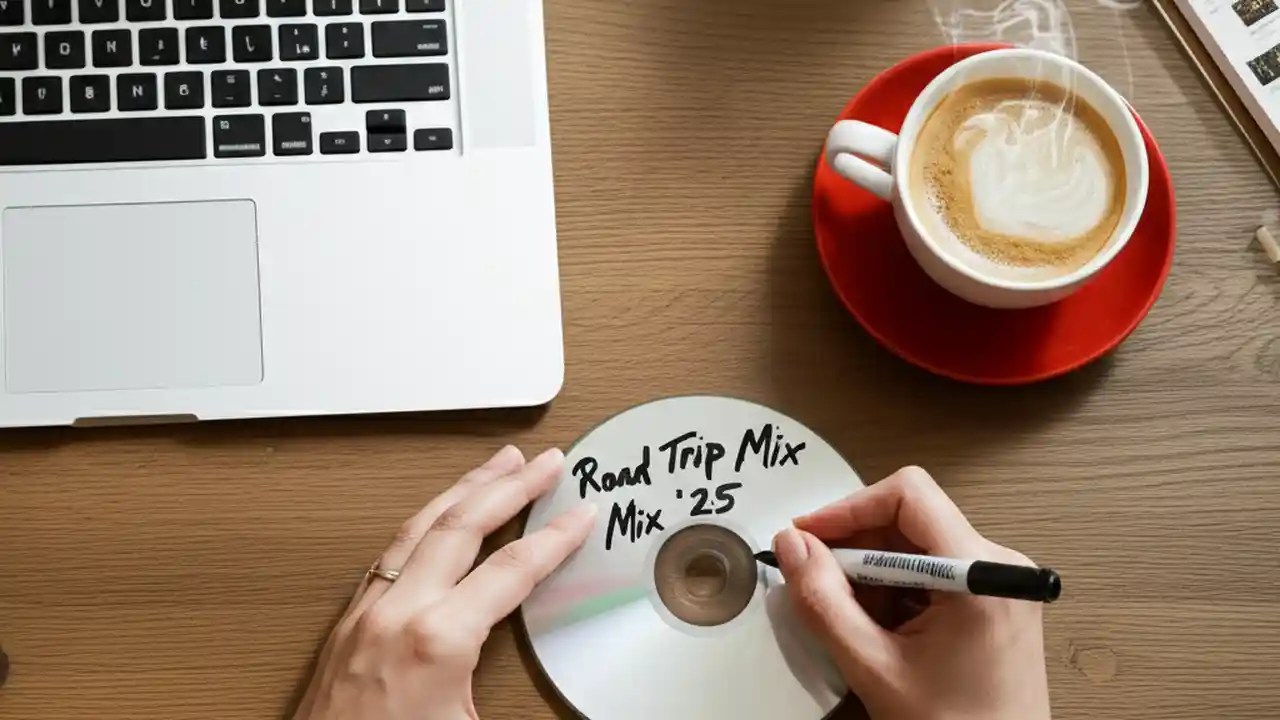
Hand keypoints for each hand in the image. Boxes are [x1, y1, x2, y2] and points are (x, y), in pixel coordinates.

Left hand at [293, 446, 596, 719]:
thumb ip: (527, 707)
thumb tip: (572, 711)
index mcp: (438, 639)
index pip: (513, 568)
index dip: (555, 536)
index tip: (581, 512)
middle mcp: (398, 612)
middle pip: (464, 525)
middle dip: (511, 485)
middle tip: (545, 461)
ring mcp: (367, 612)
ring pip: (420, 525)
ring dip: (464, 489)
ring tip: (496, 466)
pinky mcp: (348, 623)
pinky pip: (392, 550)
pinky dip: (426, 519)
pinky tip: (438, 515)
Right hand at [773, 466, 1050, 719]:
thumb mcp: (874, 667)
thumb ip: (825, 602)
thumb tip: (793, 546)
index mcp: (981, 574)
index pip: (908, 495)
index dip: (849, 508)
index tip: (809, 534)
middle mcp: (999, 566)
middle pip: (909, 518)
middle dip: (855, 549)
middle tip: (818, 584)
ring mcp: (998, 582)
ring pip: (915, 545)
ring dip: (871, 575)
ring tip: (856, 623)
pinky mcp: (991, 599)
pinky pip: (931, 571)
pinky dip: (894, 591)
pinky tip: (881, 631)